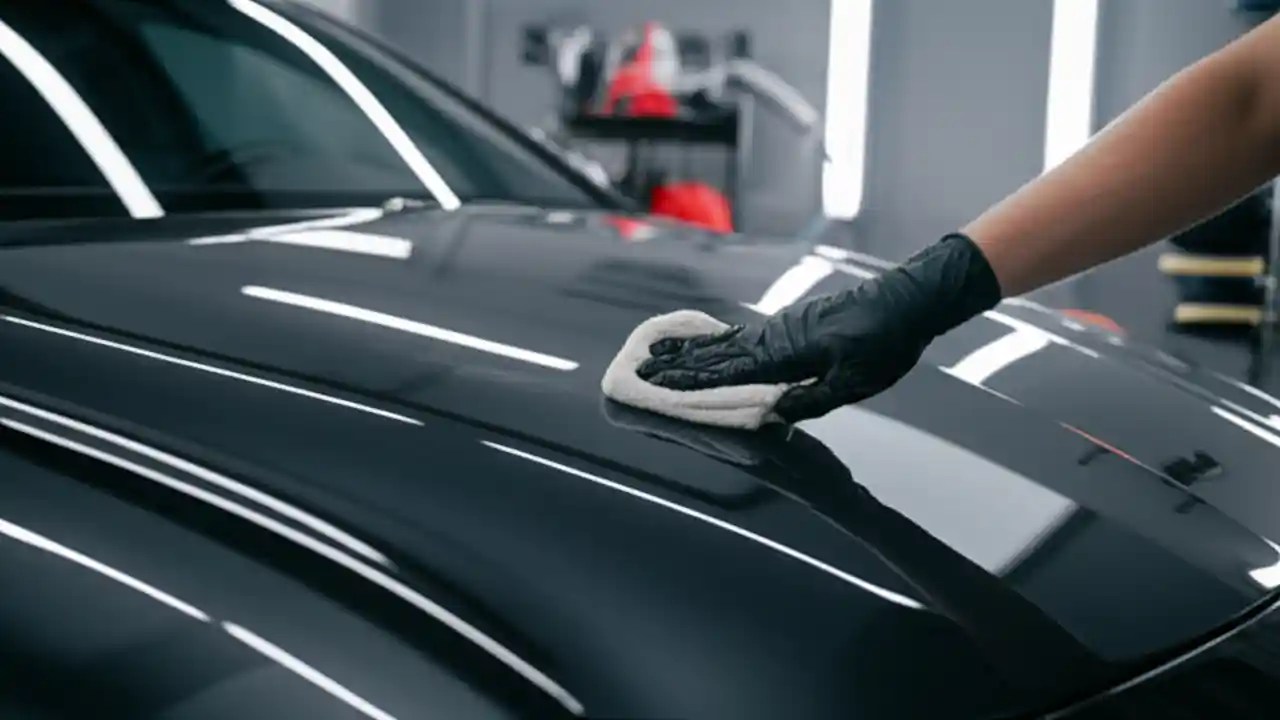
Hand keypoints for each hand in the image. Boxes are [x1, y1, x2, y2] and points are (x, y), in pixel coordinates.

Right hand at [637, 233, 1002, 421]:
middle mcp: (777, 336)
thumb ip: (810, 399)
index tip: (657, 381)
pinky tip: (712, 344)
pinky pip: (746, 336)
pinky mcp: (795, 324)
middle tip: (642, 367)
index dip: (691, 379)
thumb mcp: (854, 383)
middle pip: (718, 354)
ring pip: (729, 343)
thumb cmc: (887, 343)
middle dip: (679, 363)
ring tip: (662, 352)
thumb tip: (771, 412)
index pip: (728, 371)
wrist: (910, 299)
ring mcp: (784, 327)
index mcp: (787, 353)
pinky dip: (720, 342)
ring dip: (695, 351)